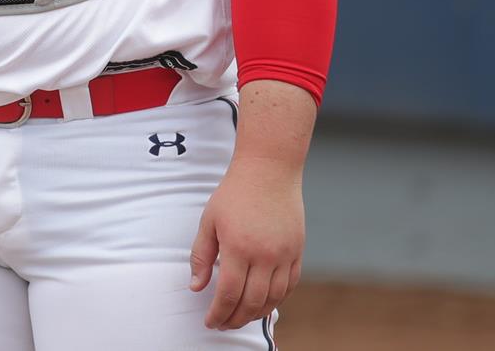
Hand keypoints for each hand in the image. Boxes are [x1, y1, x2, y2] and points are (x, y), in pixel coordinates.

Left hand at [190, 155, 304, 330]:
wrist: (269, 170)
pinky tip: (264, 302)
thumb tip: (196, 287)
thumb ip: (201, 256)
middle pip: (251, 302)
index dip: (218, 313)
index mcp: (238, 248)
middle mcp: (264, 255)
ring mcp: (284, 254)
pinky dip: (277, 299)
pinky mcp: (297, 250)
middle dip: (235, 319)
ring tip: (241, 317)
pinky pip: (290, 285)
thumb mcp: (209, 221)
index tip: (211, 321)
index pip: (228, 294)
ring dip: (256, 314)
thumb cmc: (235, 193)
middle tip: (224, 323)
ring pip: (272, 298)